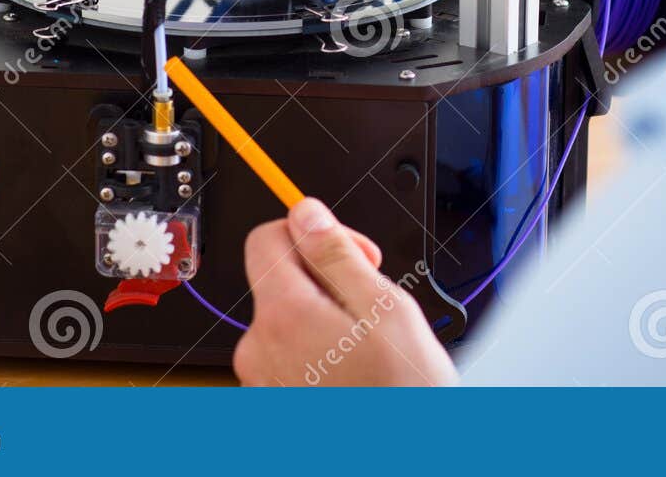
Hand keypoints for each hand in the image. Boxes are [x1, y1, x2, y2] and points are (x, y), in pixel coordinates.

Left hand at [234, 197, 457, 386]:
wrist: (407, 460)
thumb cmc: (404, 395)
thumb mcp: (385, 307)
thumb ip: (337, 253)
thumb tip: (306, 213)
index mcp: (283, 315)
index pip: (264, 238)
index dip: (309, 232)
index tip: (344, 251)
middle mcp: (258, 349)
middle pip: (278, 281)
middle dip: (324, 280)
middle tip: (370, 303)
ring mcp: (260, 383)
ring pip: (286, 320)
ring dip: (324, 319)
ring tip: (367, 346)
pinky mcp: (271, 404)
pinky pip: (287, 357)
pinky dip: (317, 352)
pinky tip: (354, 370)